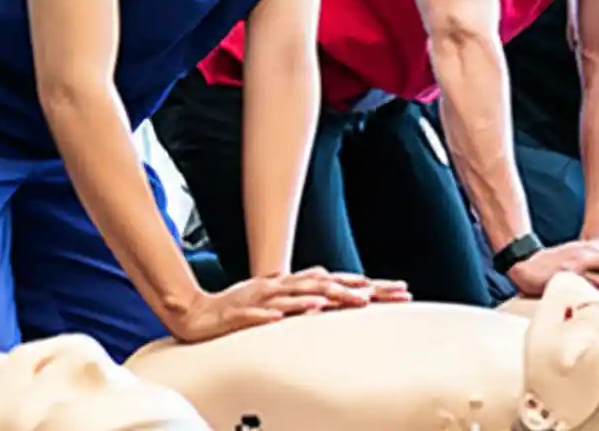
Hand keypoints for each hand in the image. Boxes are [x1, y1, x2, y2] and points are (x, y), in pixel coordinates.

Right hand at [166, 267, 408, 342]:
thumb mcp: (279, 300)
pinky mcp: (241, 311)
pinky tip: (290, 316)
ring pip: (296, 295)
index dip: (369, 285)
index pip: (337, 282)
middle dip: (359, 289)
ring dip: (324, 297)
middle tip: (390, 295)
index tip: (400, 291)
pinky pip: (260, 313)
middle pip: (325, 284)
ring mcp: (262, 297)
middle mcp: (281, 285)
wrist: (197, 315)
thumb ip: (304, 294)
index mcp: (292, 284)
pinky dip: (276, 313)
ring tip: (351, 301)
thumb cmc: (239, 308)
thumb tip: (331, 286)